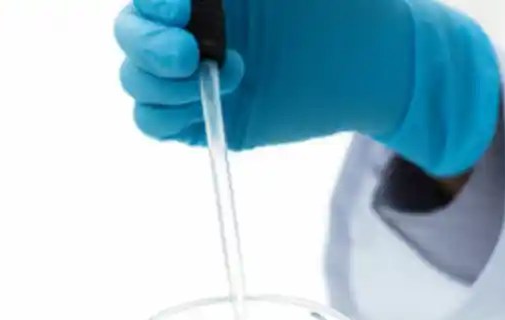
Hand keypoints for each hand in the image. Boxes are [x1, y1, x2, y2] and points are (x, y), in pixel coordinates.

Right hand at [113, 0, 502, 175]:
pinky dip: (170, 117)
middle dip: (151, 48)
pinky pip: (155, 122)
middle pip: (130, 37)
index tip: (181, 6)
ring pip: (137, 83)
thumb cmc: (341, 5)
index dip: (153, 4)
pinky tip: (216, 105)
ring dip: (165, 86)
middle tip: (190, 56)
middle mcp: (187, 28)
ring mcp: (190, 75)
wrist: (374, 63)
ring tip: (226, 80)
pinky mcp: (199, 118)